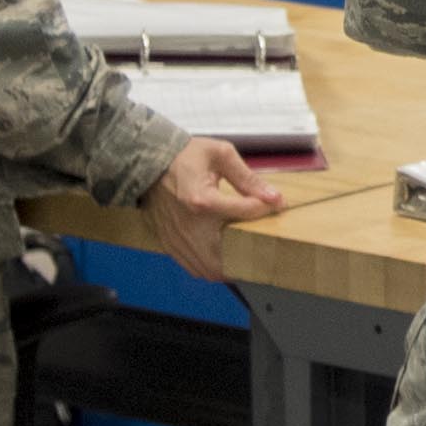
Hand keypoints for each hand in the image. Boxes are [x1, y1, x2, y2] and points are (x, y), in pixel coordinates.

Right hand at [142, 135, 289, 272]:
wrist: (149, 163)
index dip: (267, 208)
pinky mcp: (171, 245)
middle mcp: (190, 225)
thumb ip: (248, 178)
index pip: (246, 212)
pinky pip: (195, 268)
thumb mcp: (220, 154)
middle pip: (228, 256)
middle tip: (263, 242)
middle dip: (250, 252)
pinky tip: (222, 256)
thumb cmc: (185, 157)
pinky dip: (211, 268)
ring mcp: (178, 239)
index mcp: (203, 200)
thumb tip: (273, 197)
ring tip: (244, 252)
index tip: (275, 203)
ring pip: (211, 270)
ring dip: (231, 266)